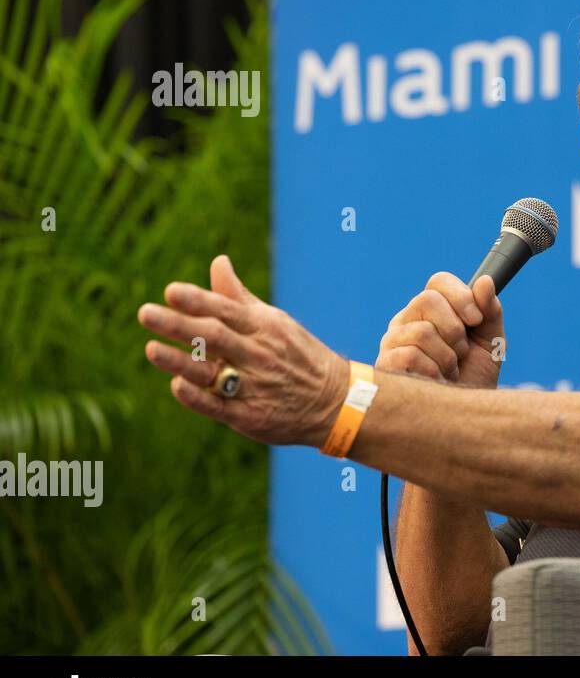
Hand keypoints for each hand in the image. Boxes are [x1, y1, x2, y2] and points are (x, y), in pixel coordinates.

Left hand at [137, 254, 349, 446]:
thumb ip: (238, 297)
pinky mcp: (250, 415)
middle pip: (213, 336)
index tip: (171, 291)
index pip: (226, 310)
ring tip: (150, 349)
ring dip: (180, 361)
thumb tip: (218, 262)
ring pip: (211, 372)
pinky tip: (176, 385)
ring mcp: (254, 386)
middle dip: (178, 325)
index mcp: (264, 327)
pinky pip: (219, 406)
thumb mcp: (274, 322)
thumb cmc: (296, 355)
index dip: (198, 300)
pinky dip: (197, 397)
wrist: (335, 401)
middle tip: (145, 313)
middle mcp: (258, 354)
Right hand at [376, 272, 503, 388]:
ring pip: (423, 331)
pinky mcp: (386, 364)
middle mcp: (407, 320)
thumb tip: (484, 281)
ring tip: (449, 371)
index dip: (461, 296)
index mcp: (431, 310)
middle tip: (462, 351)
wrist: (463, 418)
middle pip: (427, 300)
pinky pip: (411, 354)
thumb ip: (490, 311)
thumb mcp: (490, 342)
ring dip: (447, 356)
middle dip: (455, 329)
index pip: (438, 282)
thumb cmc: (473, 377)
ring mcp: (393, 342)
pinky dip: (434, 370)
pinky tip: (436, 381)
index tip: (477, 319)